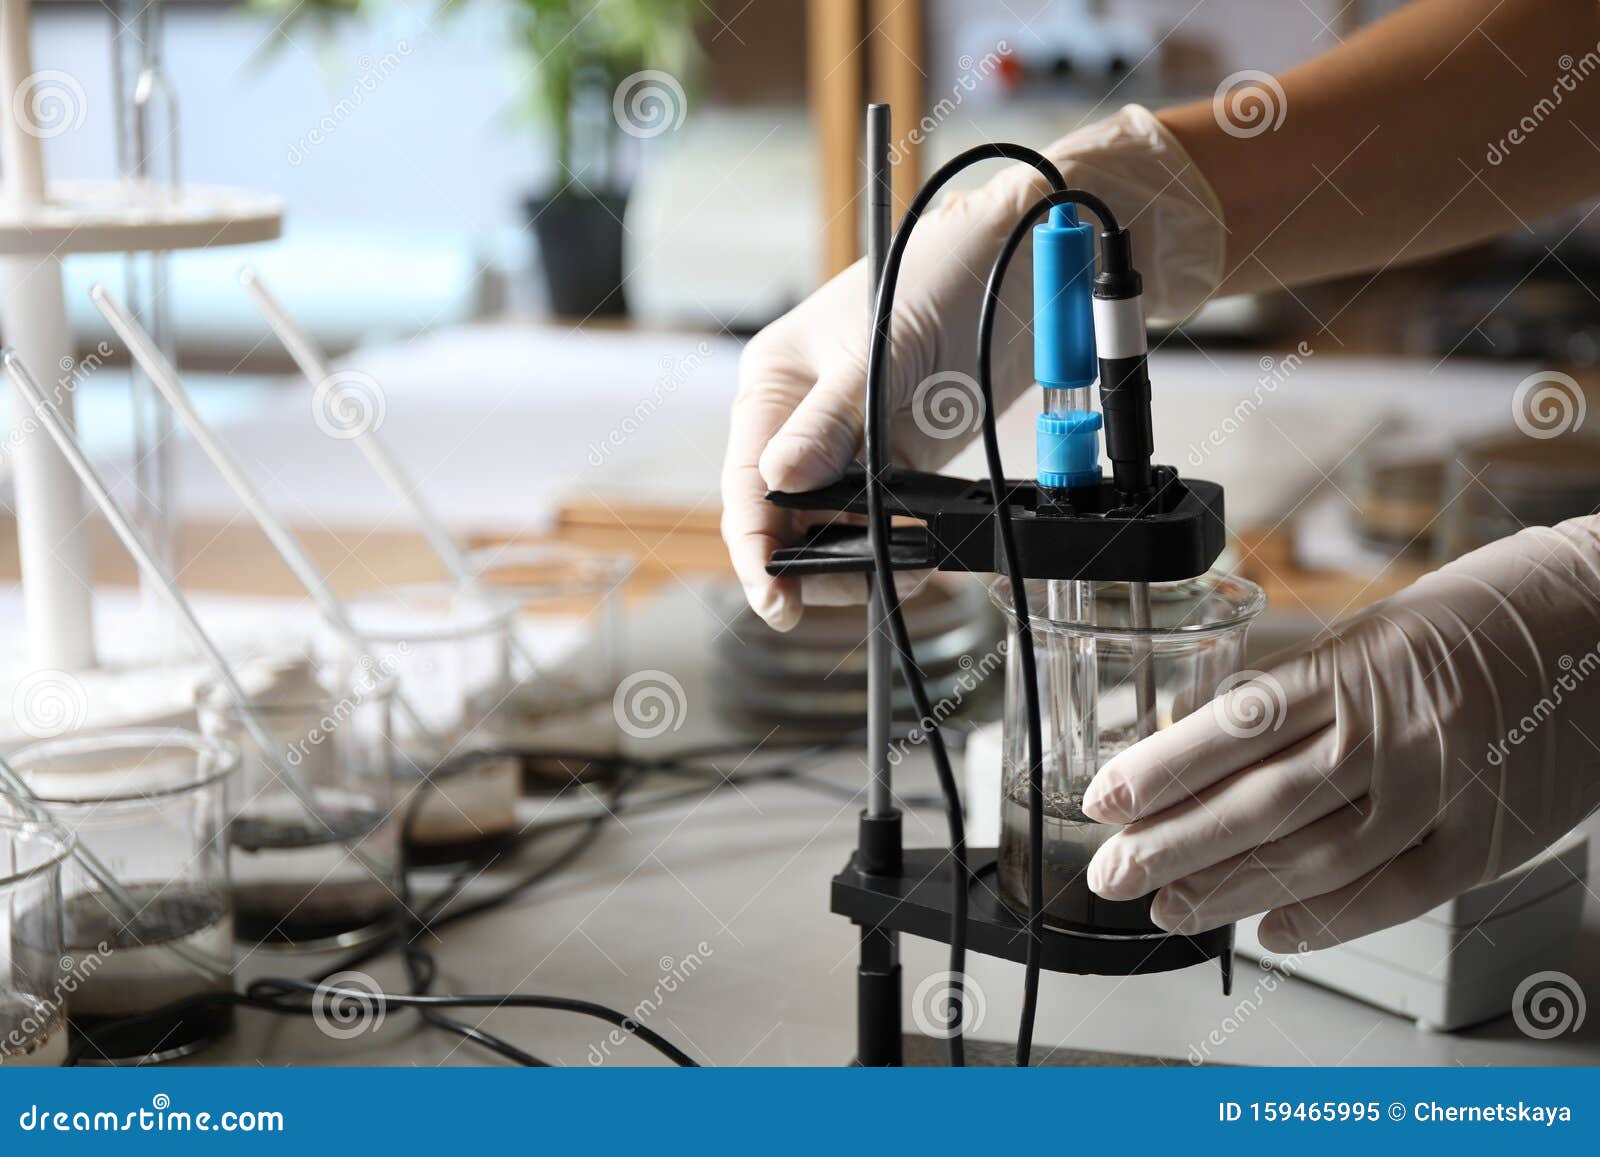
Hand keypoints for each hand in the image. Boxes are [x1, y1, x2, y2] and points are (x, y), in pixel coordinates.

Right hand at [721, 106, 1224, 629]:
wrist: (1023, 261)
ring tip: (886, 576)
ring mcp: (851, 440)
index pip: (747, 477)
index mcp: (776, 381)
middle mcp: (802, 416)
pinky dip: (886, 545)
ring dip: (848, 559)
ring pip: (827, 525)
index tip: (770, 590)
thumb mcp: (883, 347)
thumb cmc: (946, 272)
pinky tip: (909, 561)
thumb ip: (832, 419)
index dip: (753, 541)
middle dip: (801, 561)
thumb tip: (779, 480)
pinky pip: (877, 517)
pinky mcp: (898, 457)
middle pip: (780, 512)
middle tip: (830, 596)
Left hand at [1081, 517, 1599, 951]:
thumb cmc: (1486, 618)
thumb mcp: (1381, 631)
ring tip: (1169, 908)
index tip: (1105, 798)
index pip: (1235, 725)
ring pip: (1316, 855)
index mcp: (1356, 663)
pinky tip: (1272, 931)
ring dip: (1231, 890)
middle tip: (1112, 872)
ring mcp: (1441, 787)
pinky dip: (1328, 919)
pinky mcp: (1487, 836)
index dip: (1162, 769)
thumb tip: (1214, 752)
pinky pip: (1394, 892)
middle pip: (1260, 802)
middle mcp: (1393, 726)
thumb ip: (1307, 694)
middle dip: (1173, 845)